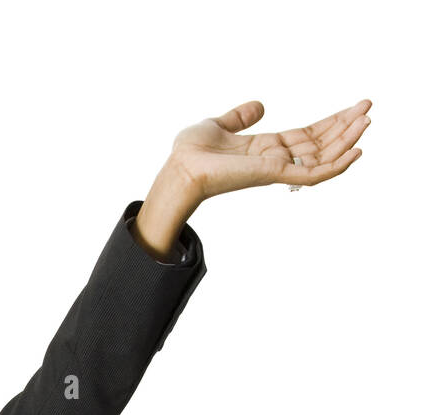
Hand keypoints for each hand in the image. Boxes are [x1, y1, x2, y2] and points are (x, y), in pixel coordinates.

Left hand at [167, 99, 370, 199]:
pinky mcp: (274, 175)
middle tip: (369, 110)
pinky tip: (356, 152)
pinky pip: (313, 175)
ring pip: (322, 159)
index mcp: (265, 149)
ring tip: (368, 122)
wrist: (180, 168)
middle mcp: (274, 160)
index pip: (306, 137)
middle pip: (319, 145)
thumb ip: (241, 117)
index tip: (352, 109)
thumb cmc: (191, 153)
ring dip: (347, 141)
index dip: (330, 123)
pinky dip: (336, 166)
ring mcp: (276, 169)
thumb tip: (259, 106)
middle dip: (345, 128)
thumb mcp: (219, 125)